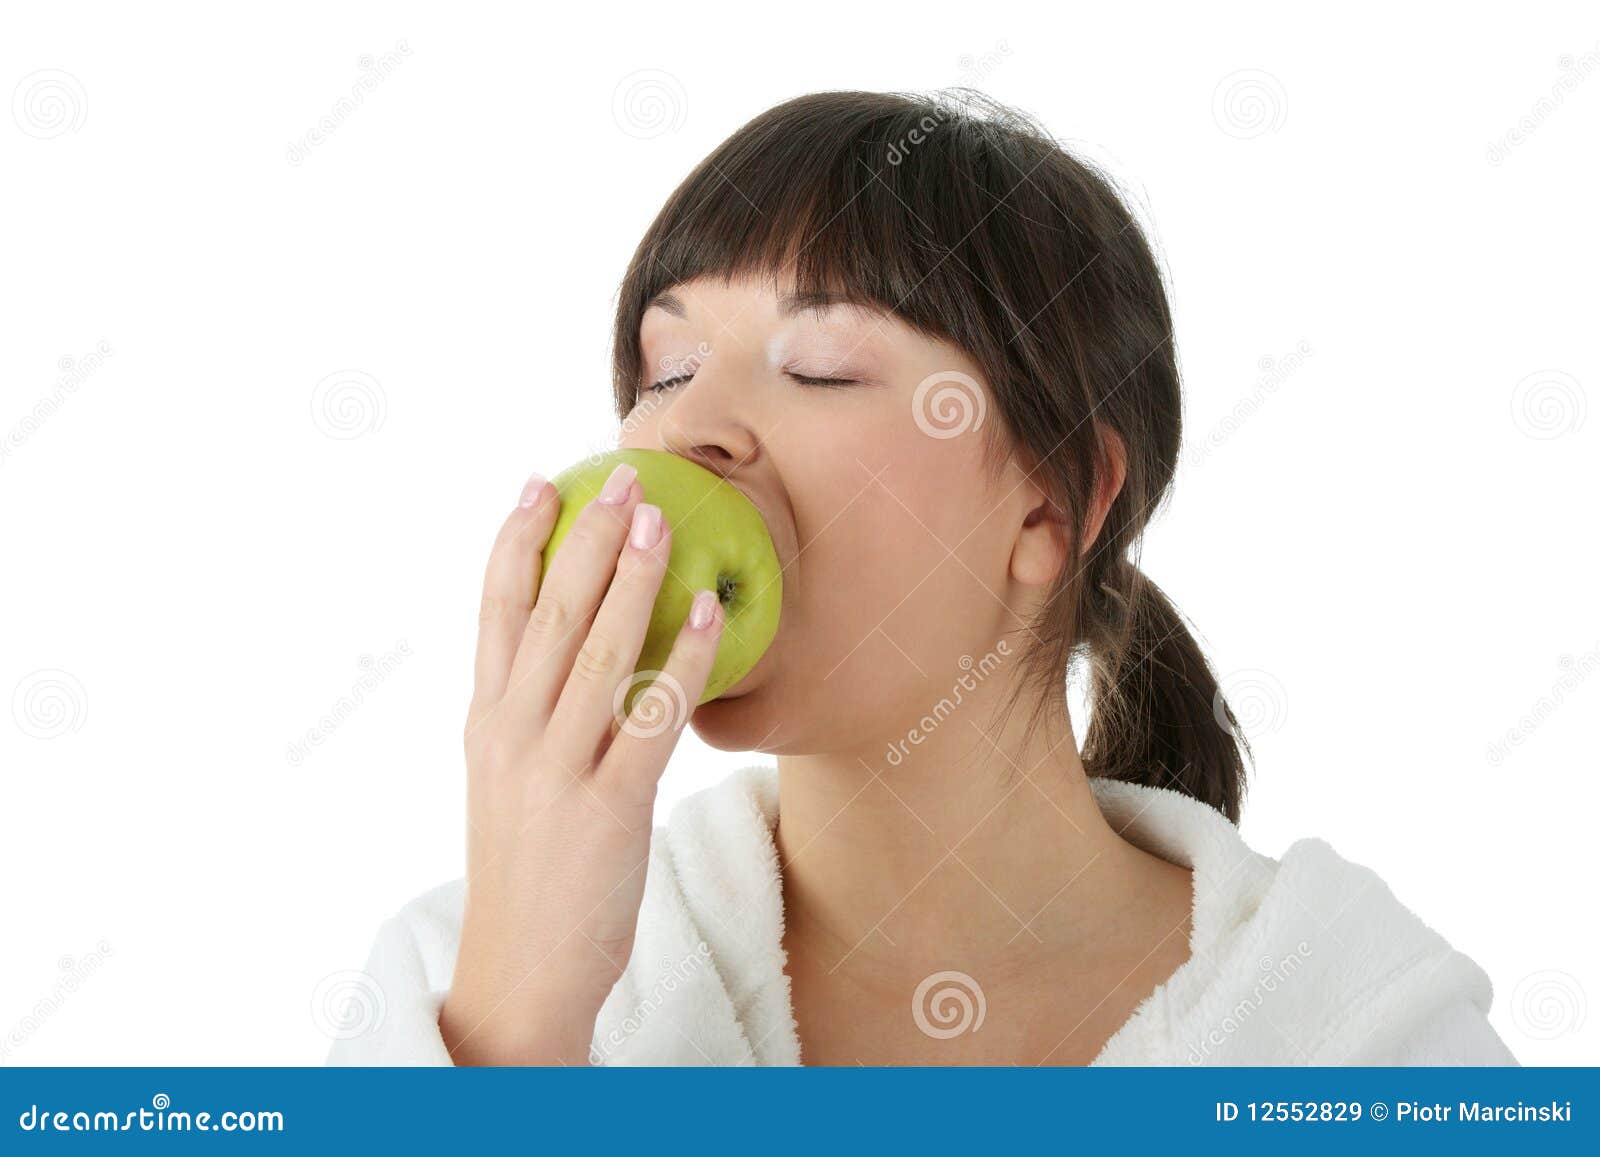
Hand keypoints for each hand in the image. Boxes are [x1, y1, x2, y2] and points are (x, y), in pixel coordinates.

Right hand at [439, 463, 723, 1064]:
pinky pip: (654, 713)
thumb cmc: (525, 870)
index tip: (540, 483)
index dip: (515, 540)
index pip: (495, 610)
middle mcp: (514, 732)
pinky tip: (711, 611)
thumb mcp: (508, 779)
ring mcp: (559, 767)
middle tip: (622, 477)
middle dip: (586, 536)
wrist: (520, 970)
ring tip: (661, 519)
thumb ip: (531, 712)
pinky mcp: (611, 805)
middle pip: (551, 612)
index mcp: (485, 720)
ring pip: (600, 649)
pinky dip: (684, 656)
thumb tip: (569, 651)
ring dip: (635, 577)